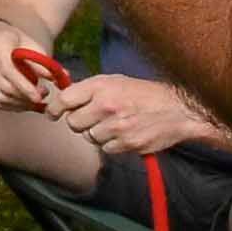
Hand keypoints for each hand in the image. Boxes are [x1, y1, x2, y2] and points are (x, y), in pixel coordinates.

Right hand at [0, 20, 62, 111]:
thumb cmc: (14, 39)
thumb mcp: (30, 43)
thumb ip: (43, 60)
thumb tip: (62, 76)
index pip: (8, 70)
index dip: (25, 86)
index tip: (40, 96)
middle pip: (3, 86)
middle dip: (25, 97)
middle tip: (43, 98)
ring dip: (20, 104)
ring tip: (36, 104)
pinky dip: (11, 106)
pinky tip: (25, 104)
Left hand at [48, 72, 215, 159]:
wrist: (178, 110)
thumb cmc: (143, 93)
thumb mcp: (115, 81)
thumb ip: (88, 88)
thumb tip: (59, 95)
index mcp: (101, 87)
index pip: (64, 99)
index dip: (55, 108)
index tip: (53, 113)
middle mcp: (106, 106)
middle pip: (73, 123)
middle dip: (79, 122)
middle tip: (93, 117)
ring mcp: (117, 127)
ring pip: (89, 137)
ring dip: (96, 133)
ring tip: (113, 124)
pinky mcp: (128, 144)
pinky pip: (105, 149)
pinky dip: (111, 144)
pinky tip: (123, 134)